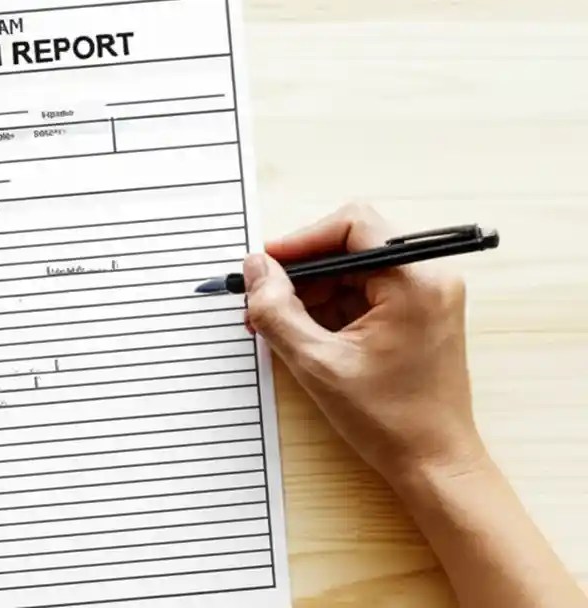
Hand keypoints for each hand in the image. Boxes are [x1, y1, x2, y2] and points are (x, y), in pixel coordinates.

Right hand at [244, 203, 485, 484]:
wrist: (434, 464)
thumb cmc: (389, 420)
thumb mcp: (317, 363)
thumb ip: (278, 311)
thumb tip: (255, 269)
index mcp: (415, 281)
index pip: (353, 225)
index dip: (302, 239)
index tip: (267, 265)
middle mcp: (429, 278)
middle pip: (350, 245)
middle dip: (302, 272)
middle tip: (263, 299)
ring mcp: (426, 295)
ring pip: (353, 270)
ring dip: (311, 292)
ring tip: (276, 324)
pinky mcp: (417, 313)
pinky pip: (364, 292)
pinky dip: (329, 307)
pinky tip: (302, 334)